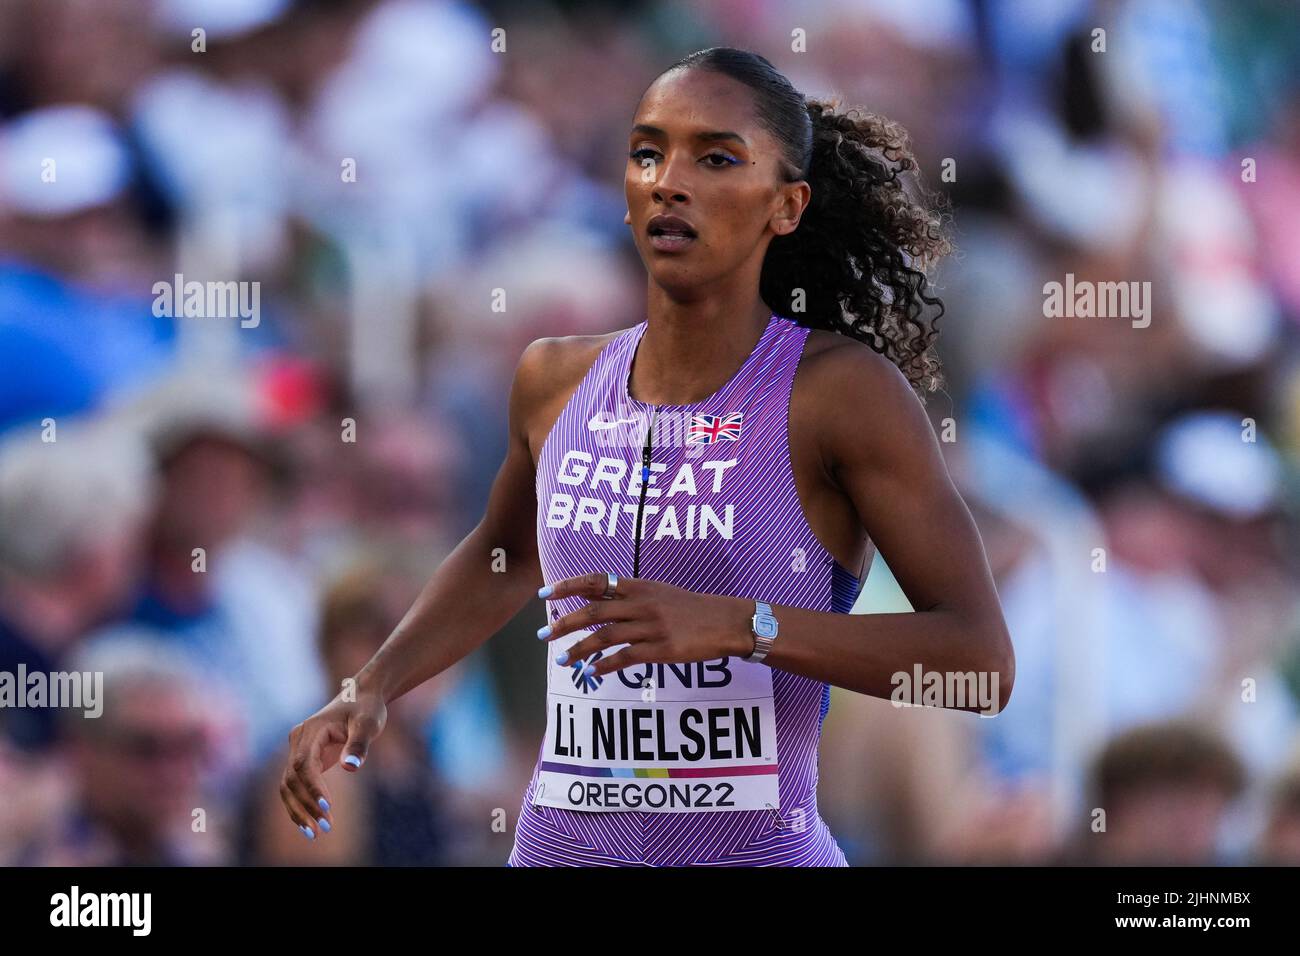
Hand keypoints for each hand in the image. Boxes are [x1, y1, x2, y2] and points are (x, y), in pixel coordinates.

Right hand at [280, 687, 386, 840]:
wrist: (361, 697)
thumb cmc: (367, 709)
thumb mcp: (368, 723)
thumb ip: (359, 744)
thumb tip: (350, 767)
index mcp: (311, 729)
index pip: (304, 764)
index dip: (313, 788)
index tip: (327, 808)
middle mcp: (298, 740)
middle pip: (292, 778)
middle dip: (306, 805)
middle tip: (325, 828)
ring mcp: (298, 750)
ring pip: (288, 786)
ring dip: (299, 810)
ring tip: (316, 832)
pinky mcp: (303, 759)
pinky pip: (295, 786)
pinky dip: (300, 805)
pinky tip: (310, 824)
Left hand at [536, 573, 754, 677]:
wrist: (725, 621)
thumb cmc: (691, 608)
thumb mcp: (658, 592)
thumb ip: (627, 595)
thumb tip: (593, 598)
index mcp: (639, 586)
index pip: (595, 582)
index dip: (568, 586)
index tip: (545, 594)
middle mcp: (641, 604)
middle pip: (593, 612)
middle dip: (564, 624)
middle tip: (543, 635)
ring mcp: (650, 627)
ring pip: (604, 638)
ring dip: (579, 650)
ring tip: (563, 660)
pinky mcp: (660, 649)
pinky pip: (624, 658)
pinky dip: (604, 666)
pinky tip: (591, 672)